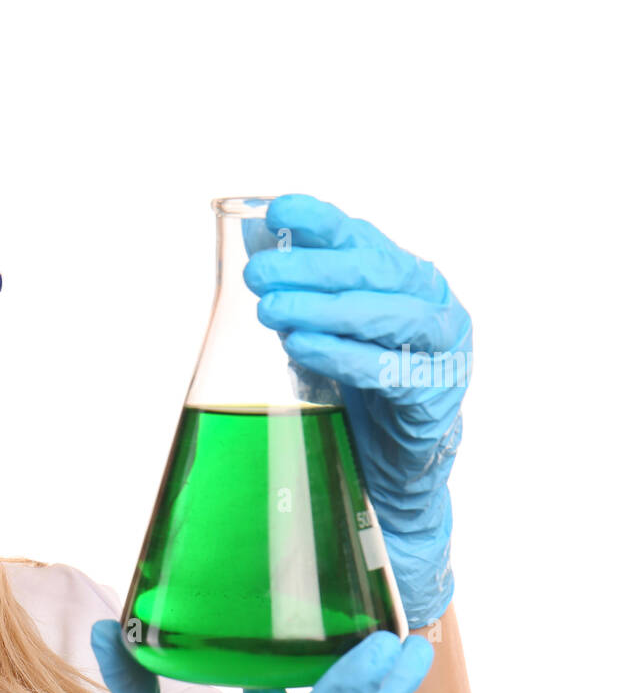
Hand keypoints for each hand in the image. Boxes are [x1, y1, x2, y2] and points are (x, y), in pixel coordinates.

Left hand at [242, 194, 471, 627]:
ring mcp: (441, 354)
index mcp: (405, 282)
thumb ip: (298, 294)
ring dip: (326, 309)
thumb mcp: (324, 338)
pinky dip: (345, 358)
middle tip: (257, 276)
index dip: (322, 222)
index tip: (279, 213)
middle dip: (312, 268)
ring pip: (389, 315)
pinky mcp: (435, 402)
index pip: (363, 238)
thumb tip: (251, 245)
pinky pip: (393, 373)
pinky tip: (302, 350)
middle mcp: (432, 308)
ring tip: (273, 310)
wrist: (389, 479)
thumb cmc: (355, 400)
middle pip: (375, 272)